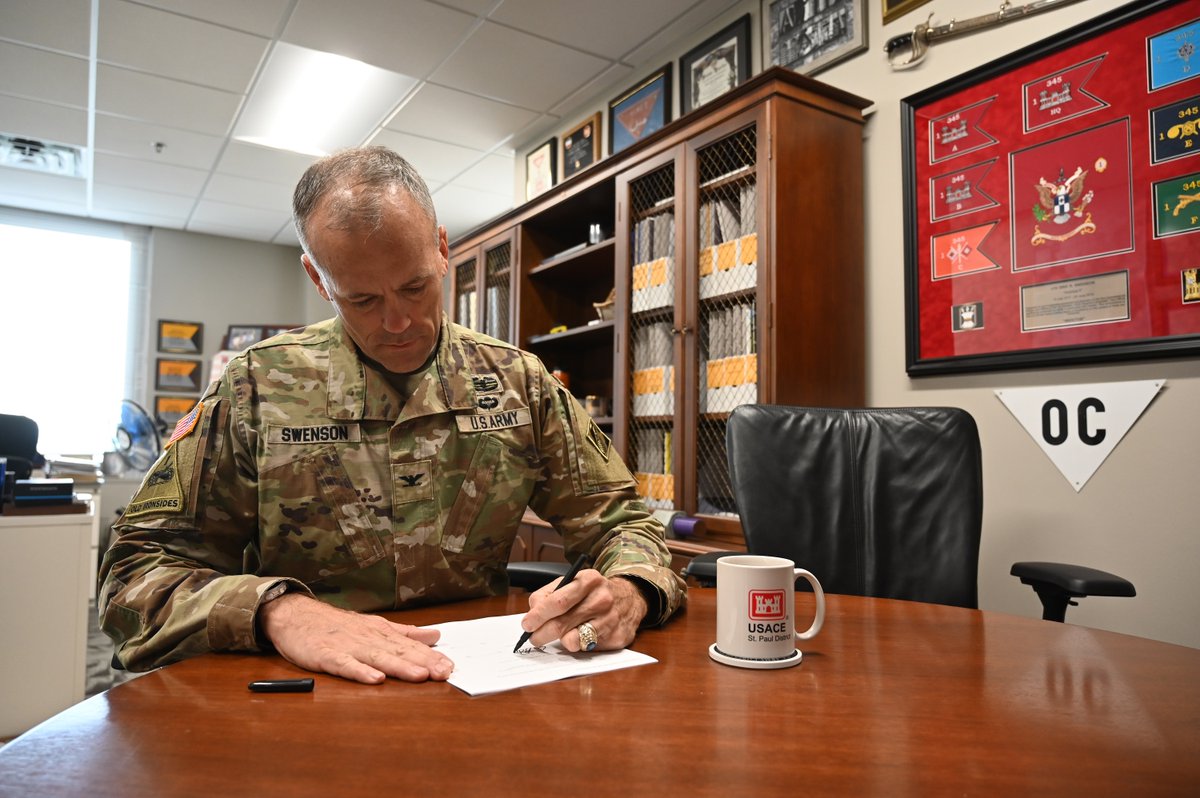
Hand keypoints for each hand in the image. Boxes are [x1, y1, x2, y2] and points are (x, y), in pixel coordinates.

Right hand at [258, 593, 453, 684]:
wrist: (296, 615)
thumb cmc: (336, 625)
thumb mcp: (374, 625)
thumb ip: (405, 633)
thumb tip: (435, 635)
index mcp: (381, 632)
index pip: (411, 646)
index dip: (431, 657)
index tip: (451, 666)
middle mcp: (368, 638)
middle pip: (399, 652)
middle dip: (423, 662)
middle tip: (445, 672)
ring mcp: (348, 647)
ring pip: (377, 657)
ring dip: (399, 667)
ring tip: (420, 675)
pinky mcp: (327, 656)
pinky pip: (345, 665)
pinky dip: (360, 671)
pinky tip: (375, 679)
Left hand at [520, 570, 648, 652]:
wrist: (630, 599)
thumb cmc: (593, 592)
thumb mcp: (573, 582)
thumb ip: (549, 594)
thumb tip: (532, 613)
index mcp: (589, 580)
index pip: (558, 601)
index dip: (539, 615)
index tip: (526, 624)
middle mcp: (602, 599)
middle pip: (562, 623)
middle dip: (541, 633)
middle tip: (533, 638)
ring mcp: (611, 619)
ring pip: (573, 640)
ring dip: (559, 641)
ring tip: (558, 637)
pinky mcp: (617, 638)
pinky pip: (586, 649)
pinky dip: (577, 645)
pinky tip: (580, 637)